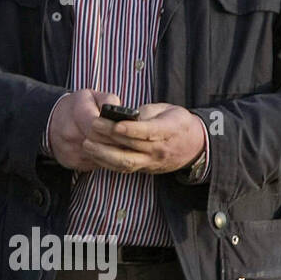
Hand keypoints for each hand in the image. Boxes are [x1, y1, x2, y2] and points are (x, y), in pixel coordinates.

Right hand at [48, 89, 122, 170]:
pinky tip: (111, 153)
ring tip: (125, 148)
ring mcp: (70, 150)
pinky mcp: (72, 162)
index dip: (114, 128)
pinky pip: (95, 164)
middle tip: (133, 141)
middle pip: (101, 143)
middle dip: (119, 143)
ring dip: (115, 154)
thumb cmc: (76, 107)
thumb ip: (109, 100)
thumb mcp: (90, 95)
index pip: (97, 125)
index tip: (126, 129)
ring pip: (101, 157)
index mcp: (77, 113)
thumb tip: (124, 113)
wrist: (51, 121)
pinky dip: (106, 160)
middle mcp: (71, 134)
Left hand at [83, 102, 205, 173]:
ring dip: (104, 154)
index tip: (115, 124)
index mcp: (170, 130)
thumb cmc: (177, 122)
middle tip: (92, 126)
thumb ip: (146, 112)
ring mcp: (152, 162)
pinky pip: (124, 168)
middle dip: (110, 137)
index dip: (132, 129)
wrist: (194, 146)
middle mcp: (160, 150)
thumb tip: (124, 115)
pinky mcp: (144, 169)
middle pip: (133, 146)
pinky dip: (107, 162)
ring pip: (126, 162)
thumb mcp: (167, 110)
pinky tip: (93, 154)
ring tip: (87, 144)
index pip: (149, 131)